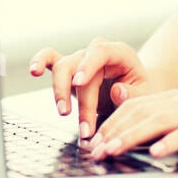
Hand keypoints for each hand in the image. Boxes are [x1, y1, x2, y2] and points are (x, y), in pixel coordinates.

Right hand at [29, 39, 154, 142]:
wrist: (133, 90)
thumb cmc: (137, 91)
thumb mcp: (144, 94)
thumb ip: (132, 94)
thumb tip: (116, 91)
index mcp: (119, 53)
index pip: (101, 52)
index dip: (88, 65)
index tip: (79, 83)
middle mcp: (97, 52)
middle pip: (79, 66)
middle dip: (80, 99)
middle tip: (85, 125)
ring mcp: (81, 58)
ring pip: (62, 66)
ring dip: (59, 91)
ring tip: (64, 112)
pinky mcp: (69, 68)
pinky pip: (50, 58)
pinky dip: (39, 62)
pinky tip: (34, 71)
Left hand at [91, 90, 177, 160]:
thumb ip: (165, 123)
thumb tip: (137, 136)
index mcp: (174, 99)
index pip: (134, 107)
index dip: (111, 123)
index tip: (95, 141)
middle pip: (139, 112)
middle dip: (113, 131)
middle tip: (95, 150)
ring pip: (156, 121)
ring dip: (131, 137)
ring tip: (113, 150)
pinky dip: (169, 142)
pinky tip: (156, 152)